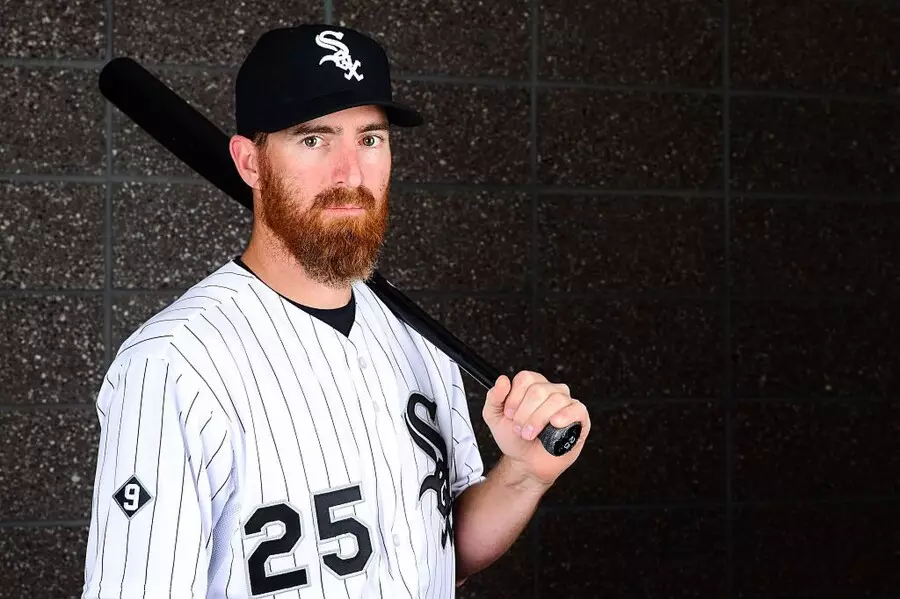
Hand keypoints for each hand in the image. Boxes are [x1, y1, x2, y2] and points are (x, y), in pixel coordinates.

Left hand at [482, 370, 590, 487]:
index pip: (526, 378)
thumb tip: (503, 380)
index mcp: (531, 386)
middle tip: (520, 429)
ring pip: (556, 399)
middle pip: (539, 390)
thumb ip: (494, 397)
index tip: (509, 415)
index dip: (515, 398)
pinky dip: (565, 416)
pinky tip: (554, 424)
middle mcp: (550, 390)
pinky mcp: (579, 417)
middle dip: (525, 414)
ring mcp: (566, 402)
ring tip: (531, 434)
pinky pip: (577, 409)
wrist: (526, 463)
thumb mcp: (494, 417)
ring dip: (539, 420)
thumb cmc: (514, 439)